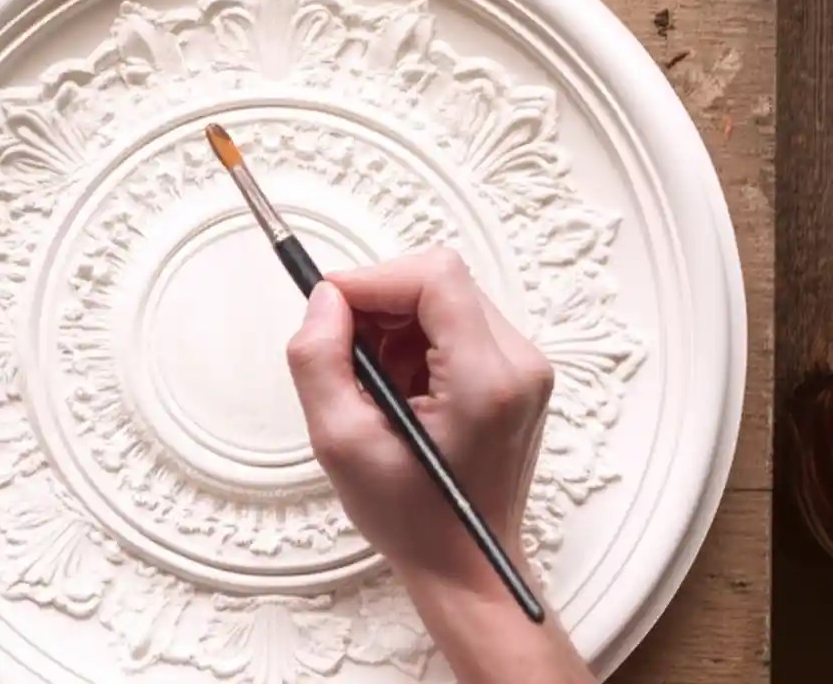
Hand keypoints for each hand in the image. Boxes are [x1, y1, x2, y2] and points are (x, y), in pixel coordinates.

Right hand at [287, 247, 549, 586]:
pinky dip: (416, 344)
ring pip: (446, 300)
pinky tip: (399, 392)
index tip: (329, 305)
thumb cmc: (412, 519)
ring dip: (396, 328)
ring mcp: (525, 370)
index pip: (434, 277)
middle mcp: (519, 366)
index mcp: (486, 381)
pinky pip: (457, 326)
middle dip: (380, 305)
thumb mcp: (340, 443)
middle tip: (345, 354)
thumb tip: (324, 300)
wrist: (465, 565)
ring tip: (374, 386)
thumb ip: (320, 361)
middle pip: (440, 282)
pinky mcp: (516, 376)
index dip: (372, 279)